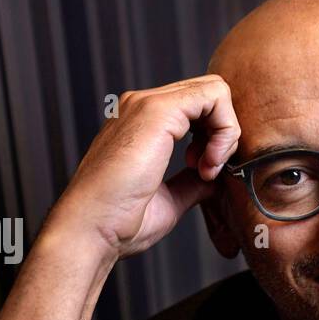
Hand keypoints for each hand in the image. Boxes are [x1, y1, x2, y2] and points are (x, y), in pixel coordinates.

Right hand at [48, 74, 241, 262]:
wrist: (92, 229)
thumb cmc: (119, 222)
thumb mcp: (168, 199)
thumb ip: (191, 183)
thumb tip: (213, 179)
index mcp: (141, 123)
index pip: (197, 107)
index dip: (214, 138)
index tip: (205, 173)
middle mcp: (142, 106)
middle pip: (209, 94)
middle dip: (224, 133)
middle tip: (209, 171)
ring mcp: (147, 103)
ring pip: (215, 91)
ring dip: (226, 133)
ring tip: (207, 169)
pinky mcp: (157, 110)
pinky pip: (215, 97)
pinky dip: (225, 132)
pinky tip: (208, 163)